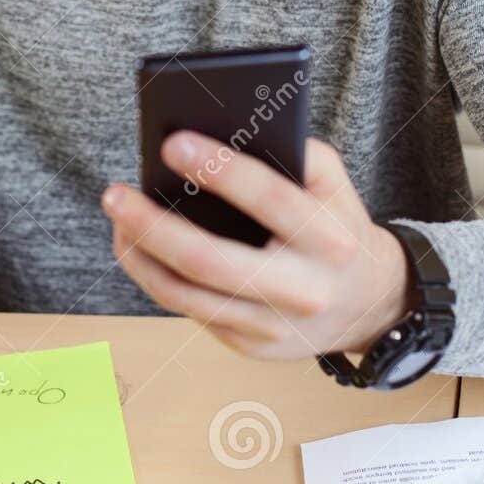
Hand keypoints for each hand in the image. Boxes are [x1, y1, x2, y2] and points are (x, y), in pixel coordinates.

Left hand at [102, 134, 409, 360]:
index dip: (220, 169)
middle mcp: (303, 289)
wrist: (369, 302)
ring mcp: (275, 328)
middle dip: (154, 226)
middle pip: (211, 262)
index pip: (270, 199)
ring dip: (140, 256)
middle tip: (114, 194)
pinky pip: (190, 312)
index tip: (170, 143)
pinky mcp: (251, 348)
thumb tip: (213, 135)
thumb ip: (290, 152)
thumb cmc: (334, 223)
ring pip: (187, 296)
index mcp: (330, 239)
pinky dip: (156, 277)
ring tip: (117, 219)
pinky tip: (137, 248)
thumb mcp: (331, 183)